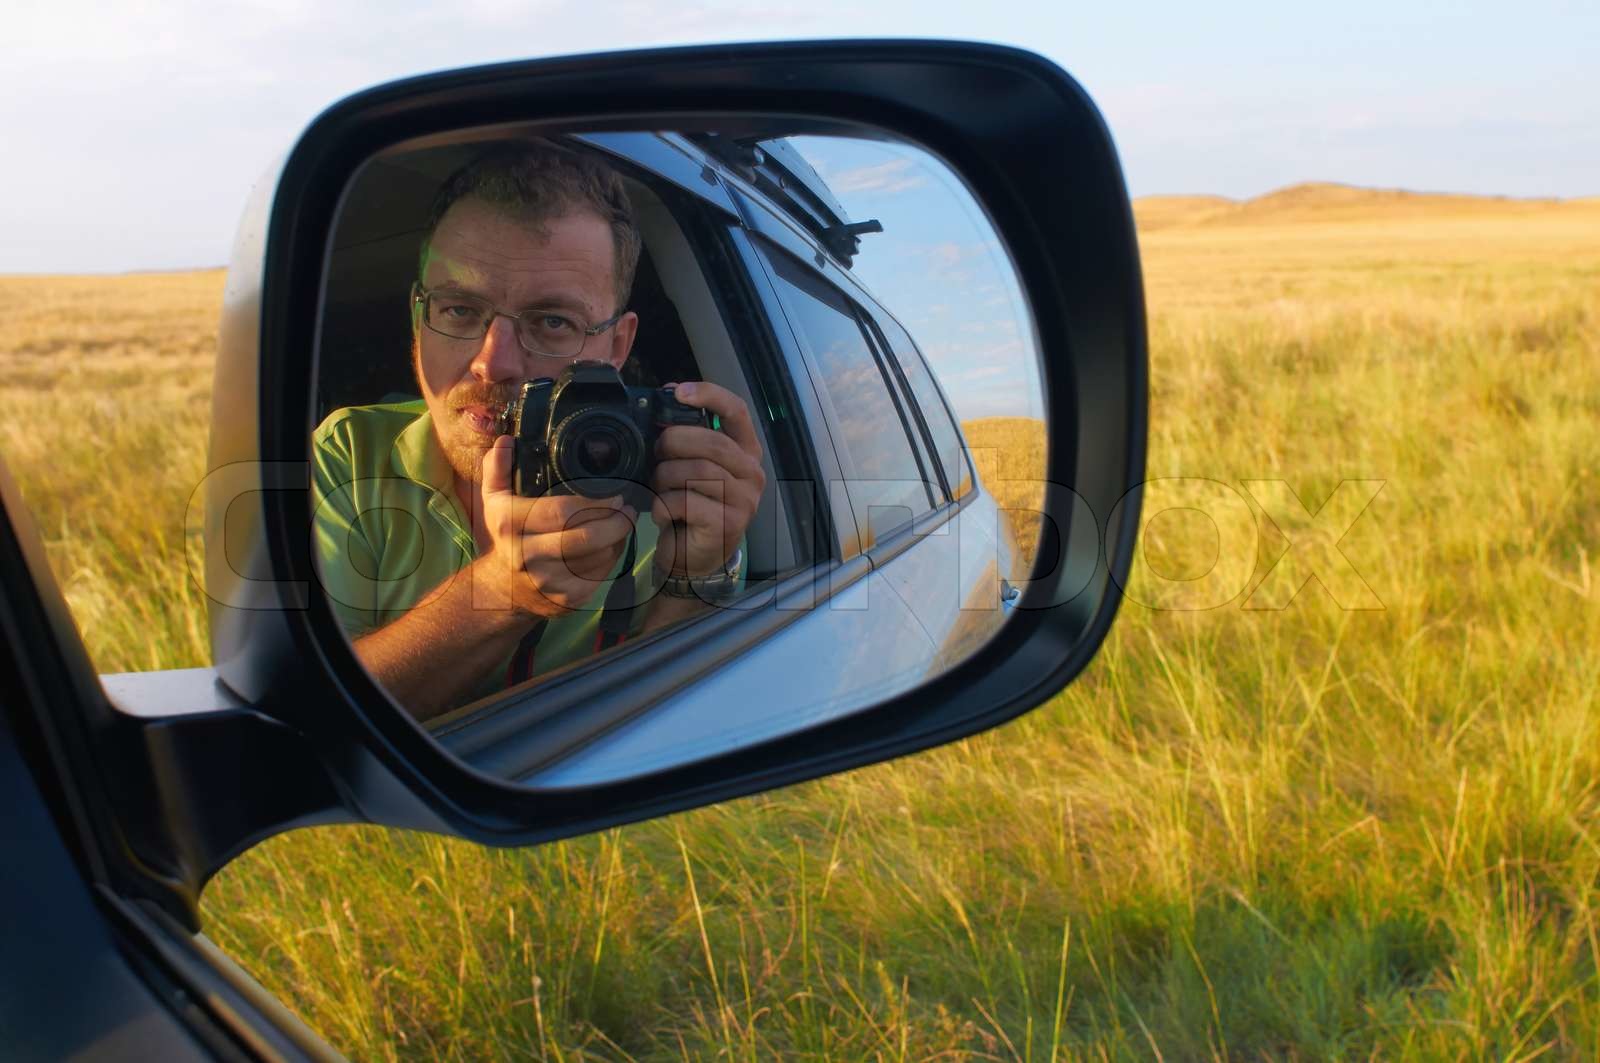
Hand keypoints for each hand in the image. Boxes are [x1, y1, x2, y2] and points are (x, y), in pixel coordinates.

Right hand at [473, 435, 637, 616]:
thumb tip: (506, 442)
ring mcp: (547, 582)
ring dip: (617, 540)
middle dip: (615, 522)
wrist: (502, 591)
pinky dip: (611, 560)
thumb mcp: (492, 502)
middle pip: (585, 538)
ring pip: (598, 558)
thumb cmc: (505, 538)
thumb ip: (497, 469)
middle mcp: (526, 556)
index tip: (616, 495)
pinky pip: (600, 577)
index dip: (595, 503)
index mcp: (511, 525)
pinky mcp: (566, 601)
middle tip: (627, 510)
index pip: (562, 512)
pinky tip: (611, 547)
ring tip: (622, 525)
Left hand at [650, 381, 764, 576]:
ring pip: (694, 471)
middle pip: (710, 441)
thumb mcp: (693, 466)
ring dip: (664, 478)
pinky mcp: (727, 524)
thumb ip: (688, 435)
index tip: (677, 392)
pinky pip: (684, 501)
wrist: (695, 558)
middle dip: (672, 444)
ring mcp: (744, 500)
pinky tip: (663, 512)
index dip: (708, 395)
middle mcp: (752, 473)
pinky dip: (663, 505)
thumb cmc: (691, 506)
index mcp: (746, 451)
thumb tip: (668, 393)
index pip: (736, 410)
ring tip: (660, 489)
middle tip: (657, 455)